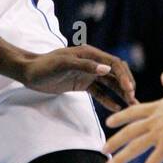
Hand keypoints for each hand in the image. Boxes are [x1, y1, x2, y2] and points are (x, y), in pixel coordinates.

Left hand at [0, 41, 135, 110]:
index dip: (124, 77)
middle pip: (116, 73)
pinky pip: (100, 92)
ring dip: (121, 94)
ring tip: (131, 106)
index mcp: (90, 54)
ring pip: (110, 84)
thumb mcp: (63, 64)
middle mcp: (92, 62)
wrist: (29, 73)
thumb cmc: (44, 66)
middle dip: (127, 86)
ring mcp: (88, 74)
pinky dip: (108, 99)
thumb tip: (106, 69)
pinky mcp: (82, 84)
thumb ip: (84, 66)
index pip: (114, 64)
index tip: (130, 90)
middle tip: (134, 101)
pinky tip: (116, 108)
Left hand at [103, 72, 162, 162]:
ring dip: (121, 158)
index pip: (133, 112)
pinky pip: (153, 161)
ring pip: (134, 147)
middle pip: (129, 132)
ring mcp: (159, 134)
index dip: (120, 117)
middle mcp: (154, 121)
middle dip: (114, 141)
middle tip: (102, 149)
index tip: (109, 122)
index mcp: (157, 108)